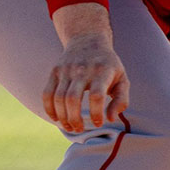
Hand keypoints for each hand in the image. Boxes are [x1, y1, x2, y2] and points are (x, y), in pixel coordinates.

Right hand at [44, 3, 130, 132]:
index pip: (96, 95)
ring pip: (58, 98)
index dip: (96, 113)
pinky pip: (47, 93)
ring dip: (62, 117)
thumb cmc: (108, 65)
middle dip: (75, 119)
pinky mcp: (55, 71)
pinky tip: (56, 118)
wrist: (88, 40)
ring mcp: (66, 69)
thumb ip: (121, 100)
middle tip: (80, 129)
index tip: (98, 123)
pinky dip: (49, 109)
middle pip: (73, 99)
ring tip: (70, 127)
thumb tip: (111, 119)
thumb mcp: (122, 79)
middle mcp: (82, 69)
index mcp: (102, 71)